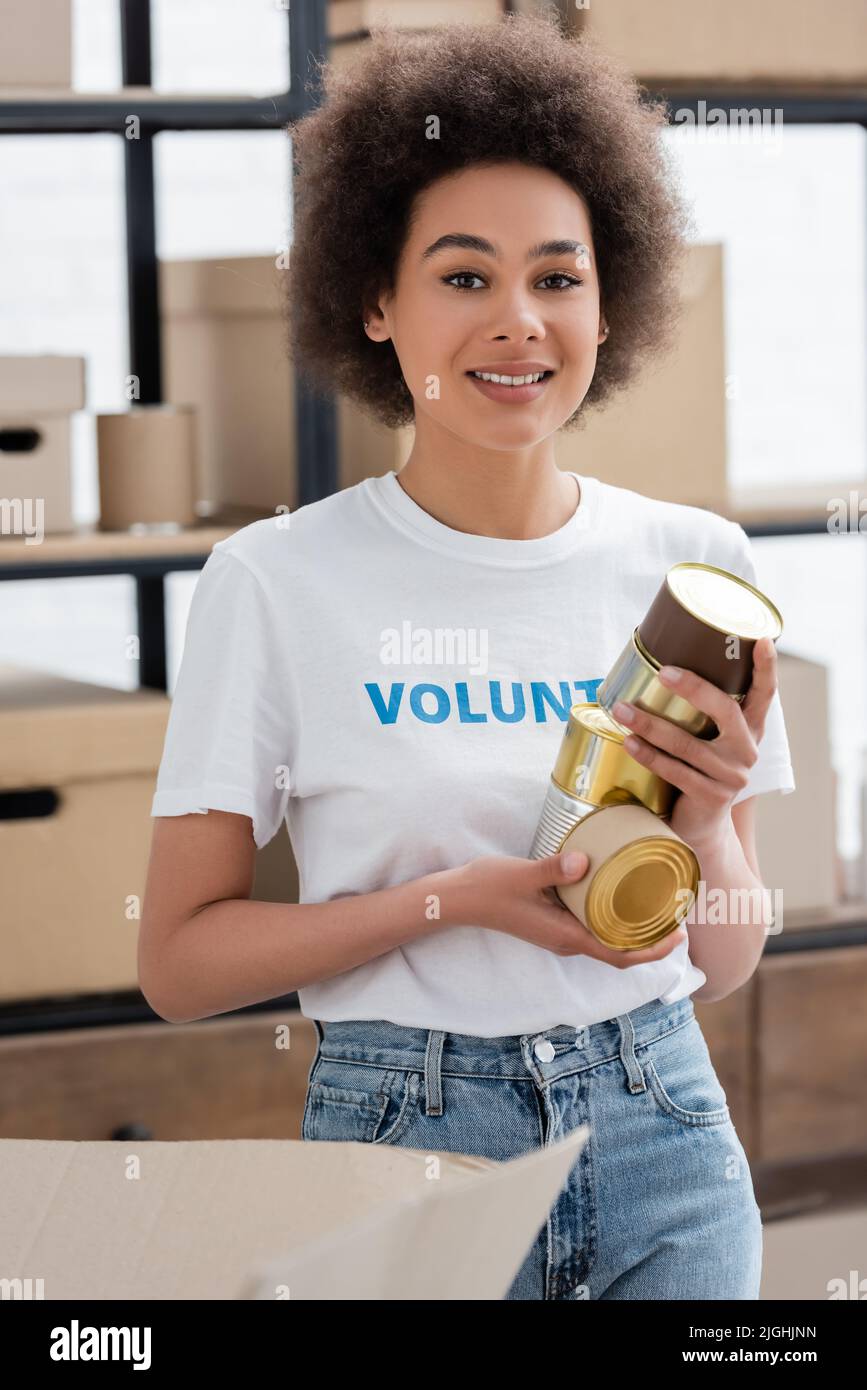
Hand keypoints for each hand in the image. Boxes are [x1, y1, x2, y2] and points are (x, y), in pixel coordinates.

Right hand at [453, 848, 687, 964]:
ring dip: (636, 929)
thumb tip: (585, 861)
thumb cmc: (490, 888)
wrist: (459, 899)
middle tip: (680, 913)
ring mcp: (560, 933)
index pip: (620, 955)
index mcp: (566, 936)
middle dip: (653, 939)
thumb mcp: (523, 875)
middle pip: (621, 951)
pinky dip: (615, 918)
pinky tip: (621, 894)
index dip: (654, 950)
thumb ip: (554, 869)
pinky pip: (594, 926)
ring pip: (608, 939)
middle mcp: (567, 940)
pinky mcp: (554, 922)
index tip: (680, 935)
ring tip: (659, 904)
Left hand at [610, 635, 777, 855]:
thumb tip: (653, 669)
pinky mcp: (711, 797)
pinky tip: (628, 742)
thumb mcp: (706, 741)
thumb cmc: (696, 772)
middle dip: (694, 687)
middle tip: (662, 672)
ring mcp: (731, 776)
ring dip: (651, 724)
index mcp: (749, 730)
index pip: (765, 695)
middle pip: (726, 710)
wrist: (701, 828)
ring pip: (688, 744)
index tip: (762, 639)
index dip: (767, 667)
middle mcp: (746, 750)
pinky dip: (648, 755)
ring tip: (621, 710)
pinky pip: (675, 771)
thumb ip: (697, 714)